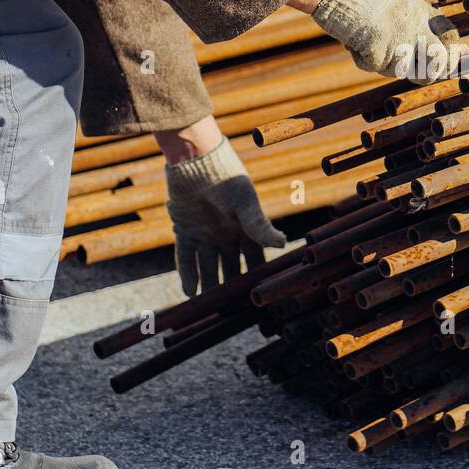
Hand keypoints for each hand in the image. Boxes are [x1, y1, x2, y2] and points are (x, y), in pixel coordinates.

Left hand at [164, 138, 285, 295]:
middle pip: (230, 266)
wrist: (196, 159)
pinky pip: (185, 257)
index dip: (255, 275)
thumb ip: (260, 226)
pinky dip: (187, 274)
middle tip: (232, 308)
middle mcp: (226, 234)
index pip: (253, 258)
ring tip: (210, 305)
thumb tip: (284, 244)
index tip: (258, 295)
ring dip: (208, 284)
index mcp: (246, 228)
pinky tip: (190, 292)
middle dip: (231, 285)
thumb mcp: (245, 203)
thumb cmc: (226, 177)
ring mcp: (204, 233)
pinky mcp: (184, 230)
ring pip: (208, 266)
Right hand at [310, 0, 458, 84]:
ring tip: (368, 39)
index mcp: (424, 13)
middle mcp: (418, 31)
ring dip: (384, 62)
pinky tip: (353, 38)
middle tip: (417, 74)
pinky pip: (372, 66)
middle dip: (426, 74)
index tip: (444, 61)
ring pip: (399, 70)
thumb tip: (419, 41)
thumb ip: (412, 19)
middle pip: (435, 67)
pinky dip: (361, 57)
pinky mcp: (381, 56)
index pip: (450, 38)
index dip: (448, 53)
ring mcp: (401, 45)